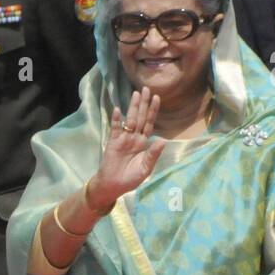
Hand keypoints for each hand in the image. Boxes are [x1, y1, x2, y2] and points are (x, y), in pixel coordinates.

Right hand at [87, 88, 167, 210]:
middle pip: (140, 117)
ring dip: (132, 107)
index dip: (153, 111)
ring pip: (129, 120)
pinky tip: (117, 109)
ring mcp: (123, 139)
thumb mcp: (145, 169)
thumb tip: (162, 140)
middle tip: (146, 89)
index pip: (149, 124)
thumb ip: (153, 155)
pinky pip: (115, 129)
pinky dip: (116, 119)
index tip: (157, 98)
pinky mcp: (112, 142)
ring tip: (136, 94)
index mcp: (143, 143)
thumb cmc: (130, 179)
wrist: (113, 186)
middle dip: (143, 104)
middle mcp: (134, 138)